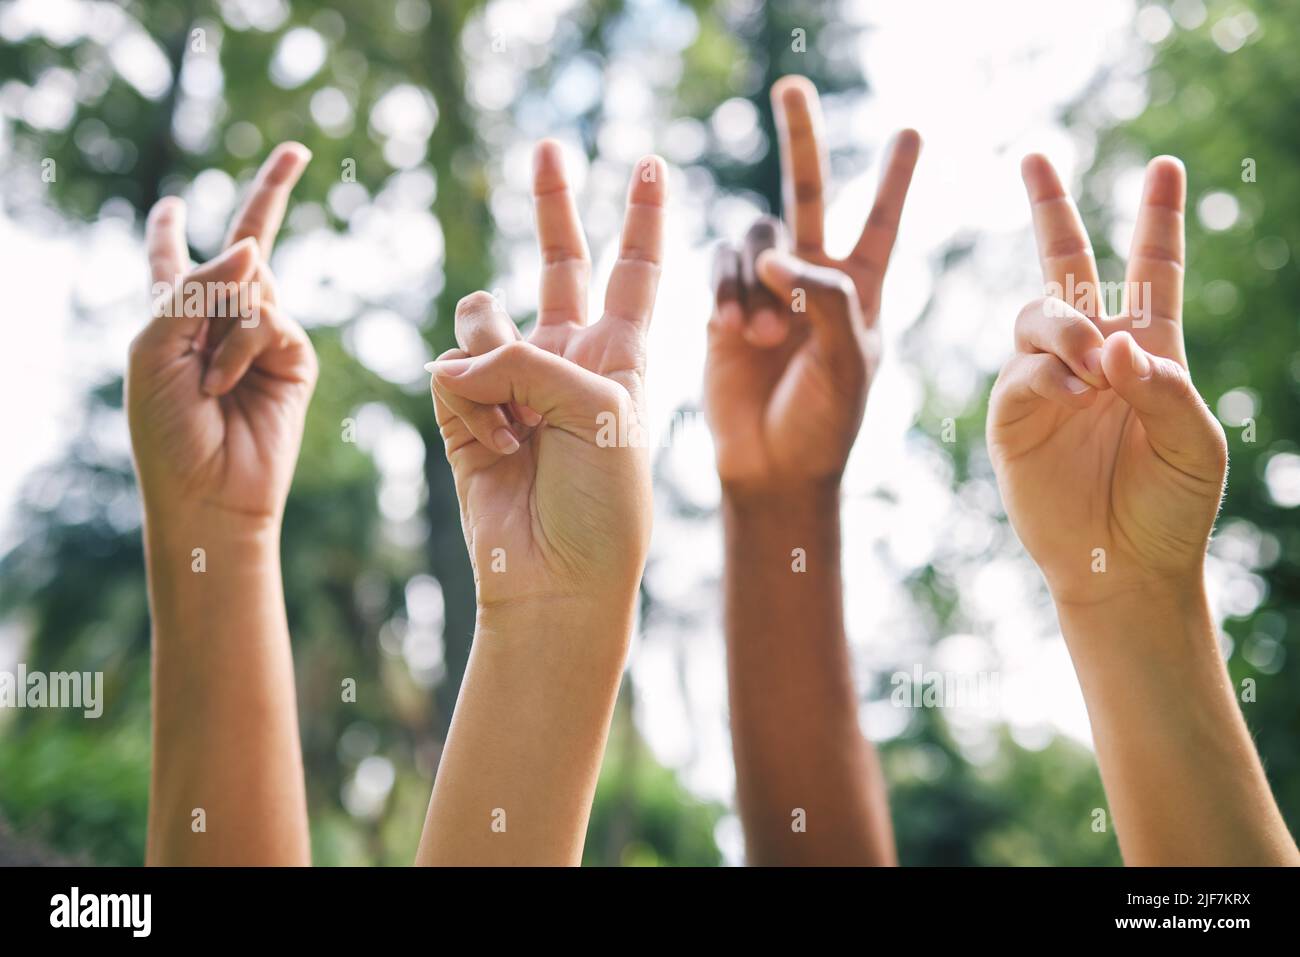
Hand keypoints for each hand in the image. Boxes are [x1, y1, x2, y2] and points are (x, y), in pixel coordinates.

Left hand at [128, 143, 316, 526]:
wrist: (207, 491)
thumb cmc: (166, 427)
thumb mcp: (156, 344)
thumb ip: (199, 287)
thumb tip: (255, 247)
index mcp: (172, 316)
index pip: (173, 262)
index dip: (171, 231)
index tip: (172, 205)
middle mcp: (219, 320)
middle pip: (245, 247)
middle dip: (271, 195)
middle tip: (295, 151)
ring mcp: (260, 337)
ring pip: (255, 286)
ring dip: (224, 328)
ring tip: (209, 384)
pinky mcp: (291, 358)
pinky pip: (271, 320)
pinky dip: (243, 348)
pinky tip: (227, 385)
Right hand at [428, 142, 665, 609]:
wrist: (560, 577)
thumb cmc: (604, 497)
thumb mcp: (597, 406)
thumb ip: (529, 358)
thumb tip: (457, 359)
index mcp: (623, 355)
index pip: (636, 270)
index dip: (643, 218)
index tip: (652, 164)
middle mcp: (569, 360)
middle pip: (560, 263)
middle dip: (554, 207)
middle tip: (549, 147)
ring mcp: (515, 384)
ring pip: (483, 316)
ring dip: (493, 348)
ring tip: (515, 411)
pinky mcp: (465, 412)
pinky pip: (452, 369)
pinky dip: (471, 402)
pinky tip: (497, 446)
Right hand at [705, 75, 919, 493]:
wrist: (772, 467)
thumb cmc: (825, 423)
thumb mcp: (848, 362)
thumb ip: (824, 299)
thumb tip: (776, 252)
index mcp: (860, 289)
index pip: (881, 218)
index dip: (893, 175)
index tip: (911, 130)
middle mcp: (811, 279)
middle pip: (807, 191)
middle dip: (801, 138)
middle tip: (792, 86)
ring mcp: (764, 290)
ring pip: (755, 236)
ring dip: (756, 277)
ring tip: (763, 335)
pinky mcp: (722, 306)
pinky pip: (720, 267)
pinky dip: (726, 288)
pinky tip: (733, 329)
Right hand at [986, 154, 1227, 605]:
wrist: (1125, 565)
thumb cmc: (1173, 504)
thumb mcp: (1194, 440)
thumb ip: (1161, 386)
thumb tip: (1110, 343)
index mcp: (1148, 350)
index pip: (1151, 269)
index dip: (1157, 218)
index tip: (1164, 167)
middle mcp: (1092, 355)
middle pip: (1066, 265)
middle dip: (1050, 210)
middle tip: (1034, 158)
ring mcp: (1047, 382)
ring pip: (1039, 314)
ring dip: (1066, 325)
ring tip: (1093, 364)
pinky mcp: (1012, 415)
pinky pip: (1021, 371)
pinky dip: (1049, 372)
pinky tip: (1077, 392)